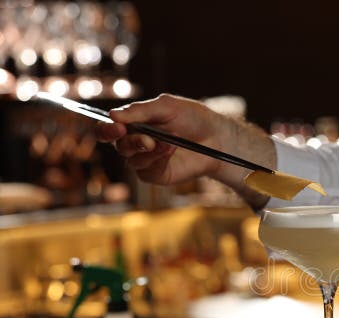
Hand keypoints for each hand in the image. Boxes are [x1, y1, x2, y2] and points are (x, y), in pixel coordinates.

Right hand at [95, 94, 227, 185]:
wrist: (216, 137)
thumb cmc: (192, 118)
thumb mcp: (167, 107)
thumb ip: (140, 111)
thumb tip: (113, 115)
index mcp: (133, 124)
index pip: (108, 129)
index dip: (106, 130)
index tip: (117, 127)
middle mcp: (135, 143)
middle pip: (119, 146)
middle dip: (132, 142)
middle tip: (148, 139)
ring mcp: (146, 160)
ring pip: (133, 160)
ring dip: (151, 151)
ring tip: (171, 141)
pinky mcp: (157, 174)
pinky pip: (147, 171)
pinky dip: (159, 159)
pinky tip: (172, 150)